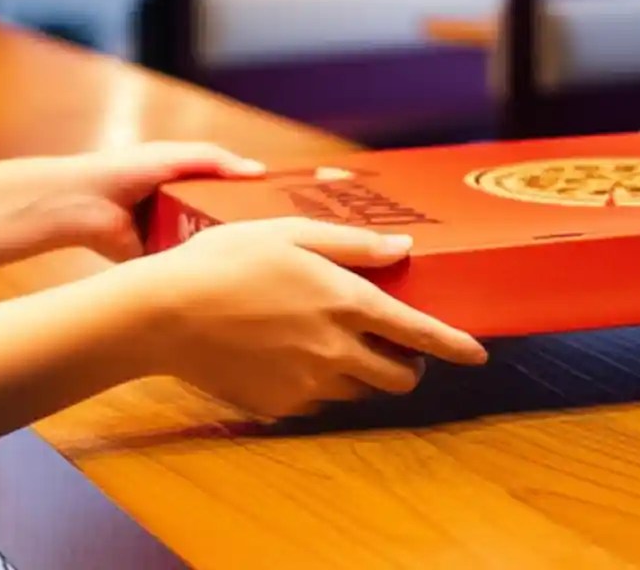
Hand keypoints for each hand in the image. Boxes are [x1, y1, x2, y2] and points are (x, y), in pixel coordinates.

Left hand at [36, 142, 265, 261]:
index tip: (283, 208)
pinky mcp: (160, 262)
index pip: (228, 192)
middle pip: (222, 220)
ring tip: (262, 260)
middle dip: (244, 229)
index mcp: (187, 184)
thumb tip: (260, 171)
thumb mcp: (175, 157)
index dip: (252, 198)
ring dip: (225, 250)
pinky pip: (187, 265)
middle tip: (279, 240)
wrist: (81, 204)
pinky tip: (229, 274)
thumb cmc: (124, 170)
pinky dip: (201, 268)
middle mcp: (183, 212)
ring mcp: (172, 238)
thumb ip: (214, 160)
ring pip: (208, 245)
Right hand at [130, 218, 488, 420]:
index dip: (455, 346)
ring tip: (330, 341)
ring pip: (361, 390)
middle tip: (392, 344)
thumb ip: (354, 246)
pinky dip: (321, 383)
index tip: (479, 354)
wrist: (161, 316)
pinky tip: (288, 354)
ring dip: (364, 373)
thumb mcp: (290, 234)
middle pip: (401, 376)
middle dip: (408, 364)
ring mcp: (309, 383)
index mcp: (346, 302)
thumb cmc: (224, 261)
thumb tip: (405, 250)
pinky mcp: (281, 405)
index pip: (421, 333)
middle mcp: (336, 350)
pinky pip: (319, 400)